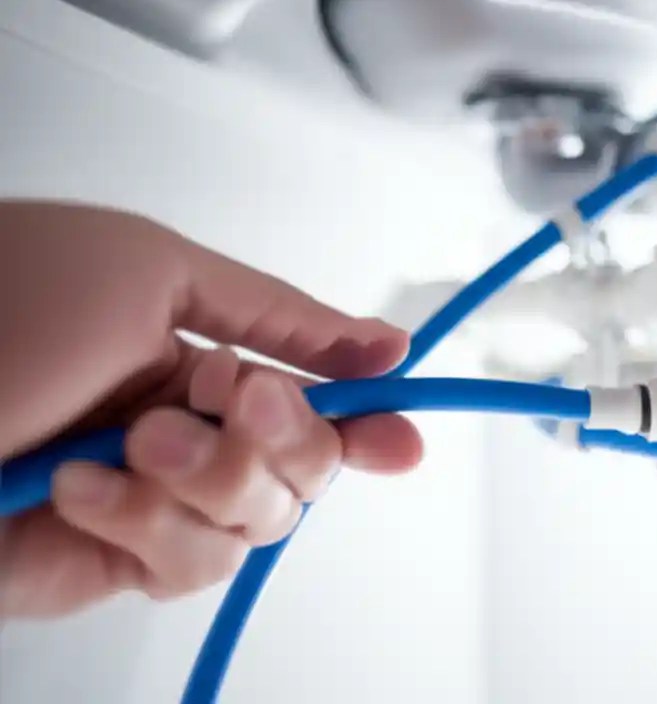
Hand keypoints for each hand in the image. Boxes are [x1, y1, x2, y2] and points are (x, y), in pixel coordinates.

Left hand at [0, 202, 423, 617]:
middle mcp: (186, 433)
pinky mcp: (111, 564)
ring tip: (124, 442)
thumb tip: (385, 346)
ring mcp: (151, 502)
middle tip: (234, 401)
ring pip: (259, 522)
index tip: (401, 438)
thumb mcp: (153, 269)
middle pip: (307, 467)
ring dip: (206, 478)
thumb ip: (282, 315)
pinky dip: (144, 524)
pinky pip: (193, 565)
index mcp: (200, 358)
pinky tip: (77, 488)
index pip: (316, 399)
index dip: (368, 424)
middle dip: (283, 438)